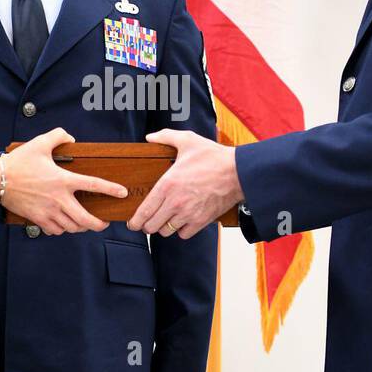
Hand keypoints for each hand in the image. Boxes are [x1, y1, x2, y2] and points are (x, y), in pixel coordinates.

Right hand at [0, 127, 127, 234]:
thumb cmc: (18, 162)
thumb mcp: (39, 143)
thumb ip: (58, 136)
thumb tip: (70, 138)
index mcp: (62, 179)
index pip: (92, 184)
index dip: (111, 189)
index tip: (122, 193)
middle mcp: (58, 199)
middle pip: (85, 219)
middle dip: (98, 224)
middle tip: (103, 223)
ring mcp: (48, 212)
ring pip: (71, 227)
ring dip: (80, 227)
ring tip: (84, 224)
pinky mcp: (38, 220)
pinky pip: (55, 231)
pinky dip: (62, 230)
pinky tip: (63, 225)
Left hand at [128, 129, 242, 238]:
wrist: (238, 172)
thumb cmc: (213, 157)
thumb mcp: (188, 140)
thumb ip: (165, 136)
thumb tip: (150, 137)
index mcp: (167, 185)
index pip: (144, 211)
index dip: (135, 221)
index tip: (132, 223)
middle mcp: (175, 203)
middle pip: (151, 226)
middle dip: (147, 225)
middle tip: (149, 220)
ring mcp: (188, 214)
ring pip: (166, 232)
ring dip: (164, 227)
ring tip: (166, 218)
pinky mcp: (201, 221)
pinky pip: (183, 234)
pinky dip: (181, 230)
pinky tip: (182, 220)